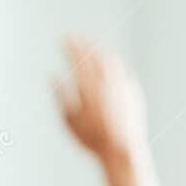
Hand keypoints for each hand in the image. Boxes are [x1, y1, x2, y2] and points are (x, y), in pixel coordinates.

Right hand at [56, 38, 146, 168]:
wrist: (122, 150)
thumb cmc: (92, 139)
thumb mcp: (69, 120)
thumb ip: (61, 95)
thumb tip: (52, 76)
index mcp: (89, 89)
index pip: (78, 60)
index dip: (69, 47)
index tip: (61, 38)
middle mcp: (107, 83)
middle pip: (94, 56)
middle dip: (82, 43)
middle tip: (73, 35)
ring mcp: (122, 85)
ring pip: (111, 59)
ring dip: (99, 48)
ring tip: (91, 44)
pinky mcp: (133, 90)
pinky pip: (123, 68)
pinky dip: (114, 60)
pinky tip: (109, 59)